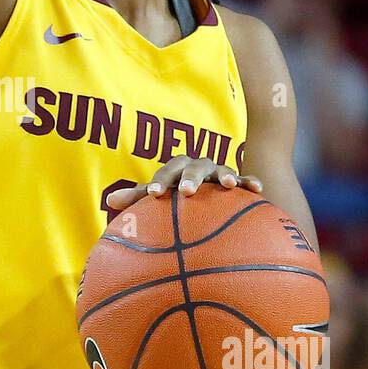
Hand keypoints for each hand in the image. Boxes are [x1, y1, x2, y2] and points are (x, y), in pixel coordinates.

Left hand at [107, 155, 263, 210]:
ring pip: (221, 169)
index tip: (153, 195)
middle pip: (194, 167)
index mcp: (176, 169)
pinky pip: (246, 180)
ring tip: (230, 184)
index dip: (160, 181)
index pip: (166, 172)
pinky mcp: (238, 181)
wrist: (202, 192)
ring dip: (225, 174)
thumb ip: (137, 198)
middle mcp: (197, 167)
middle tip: (186, 191)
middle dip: (190, 177)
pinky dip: (250, 181)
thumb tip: (110, 202)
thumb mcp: (158, 196)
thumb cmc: (174, 197)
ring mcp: (218, 172)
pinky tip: (257, 189)